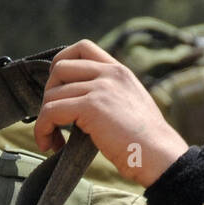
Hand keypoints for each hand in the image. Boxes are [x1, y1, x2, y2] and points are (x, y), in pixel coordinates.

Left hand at [34, 40, 188, 186]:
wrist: (160, 156)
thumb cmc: (147, 143)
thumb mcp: (130, 107)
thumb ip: (109, 97)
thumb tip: (81, 108)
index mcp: (119, 71)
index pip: (82, 48)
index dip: (61, 64)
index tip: (58, 90)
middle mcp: (109, 74)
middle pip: (60, 67)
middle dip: (49, 94)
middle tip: (53, 121)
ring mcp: (101, 88)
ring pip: (52, 94)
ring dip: (44, 120)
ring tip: (52, 141)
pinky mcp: (92, 106)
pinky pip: (51, 112)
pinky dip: (43, 129)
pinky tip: (50, 145)